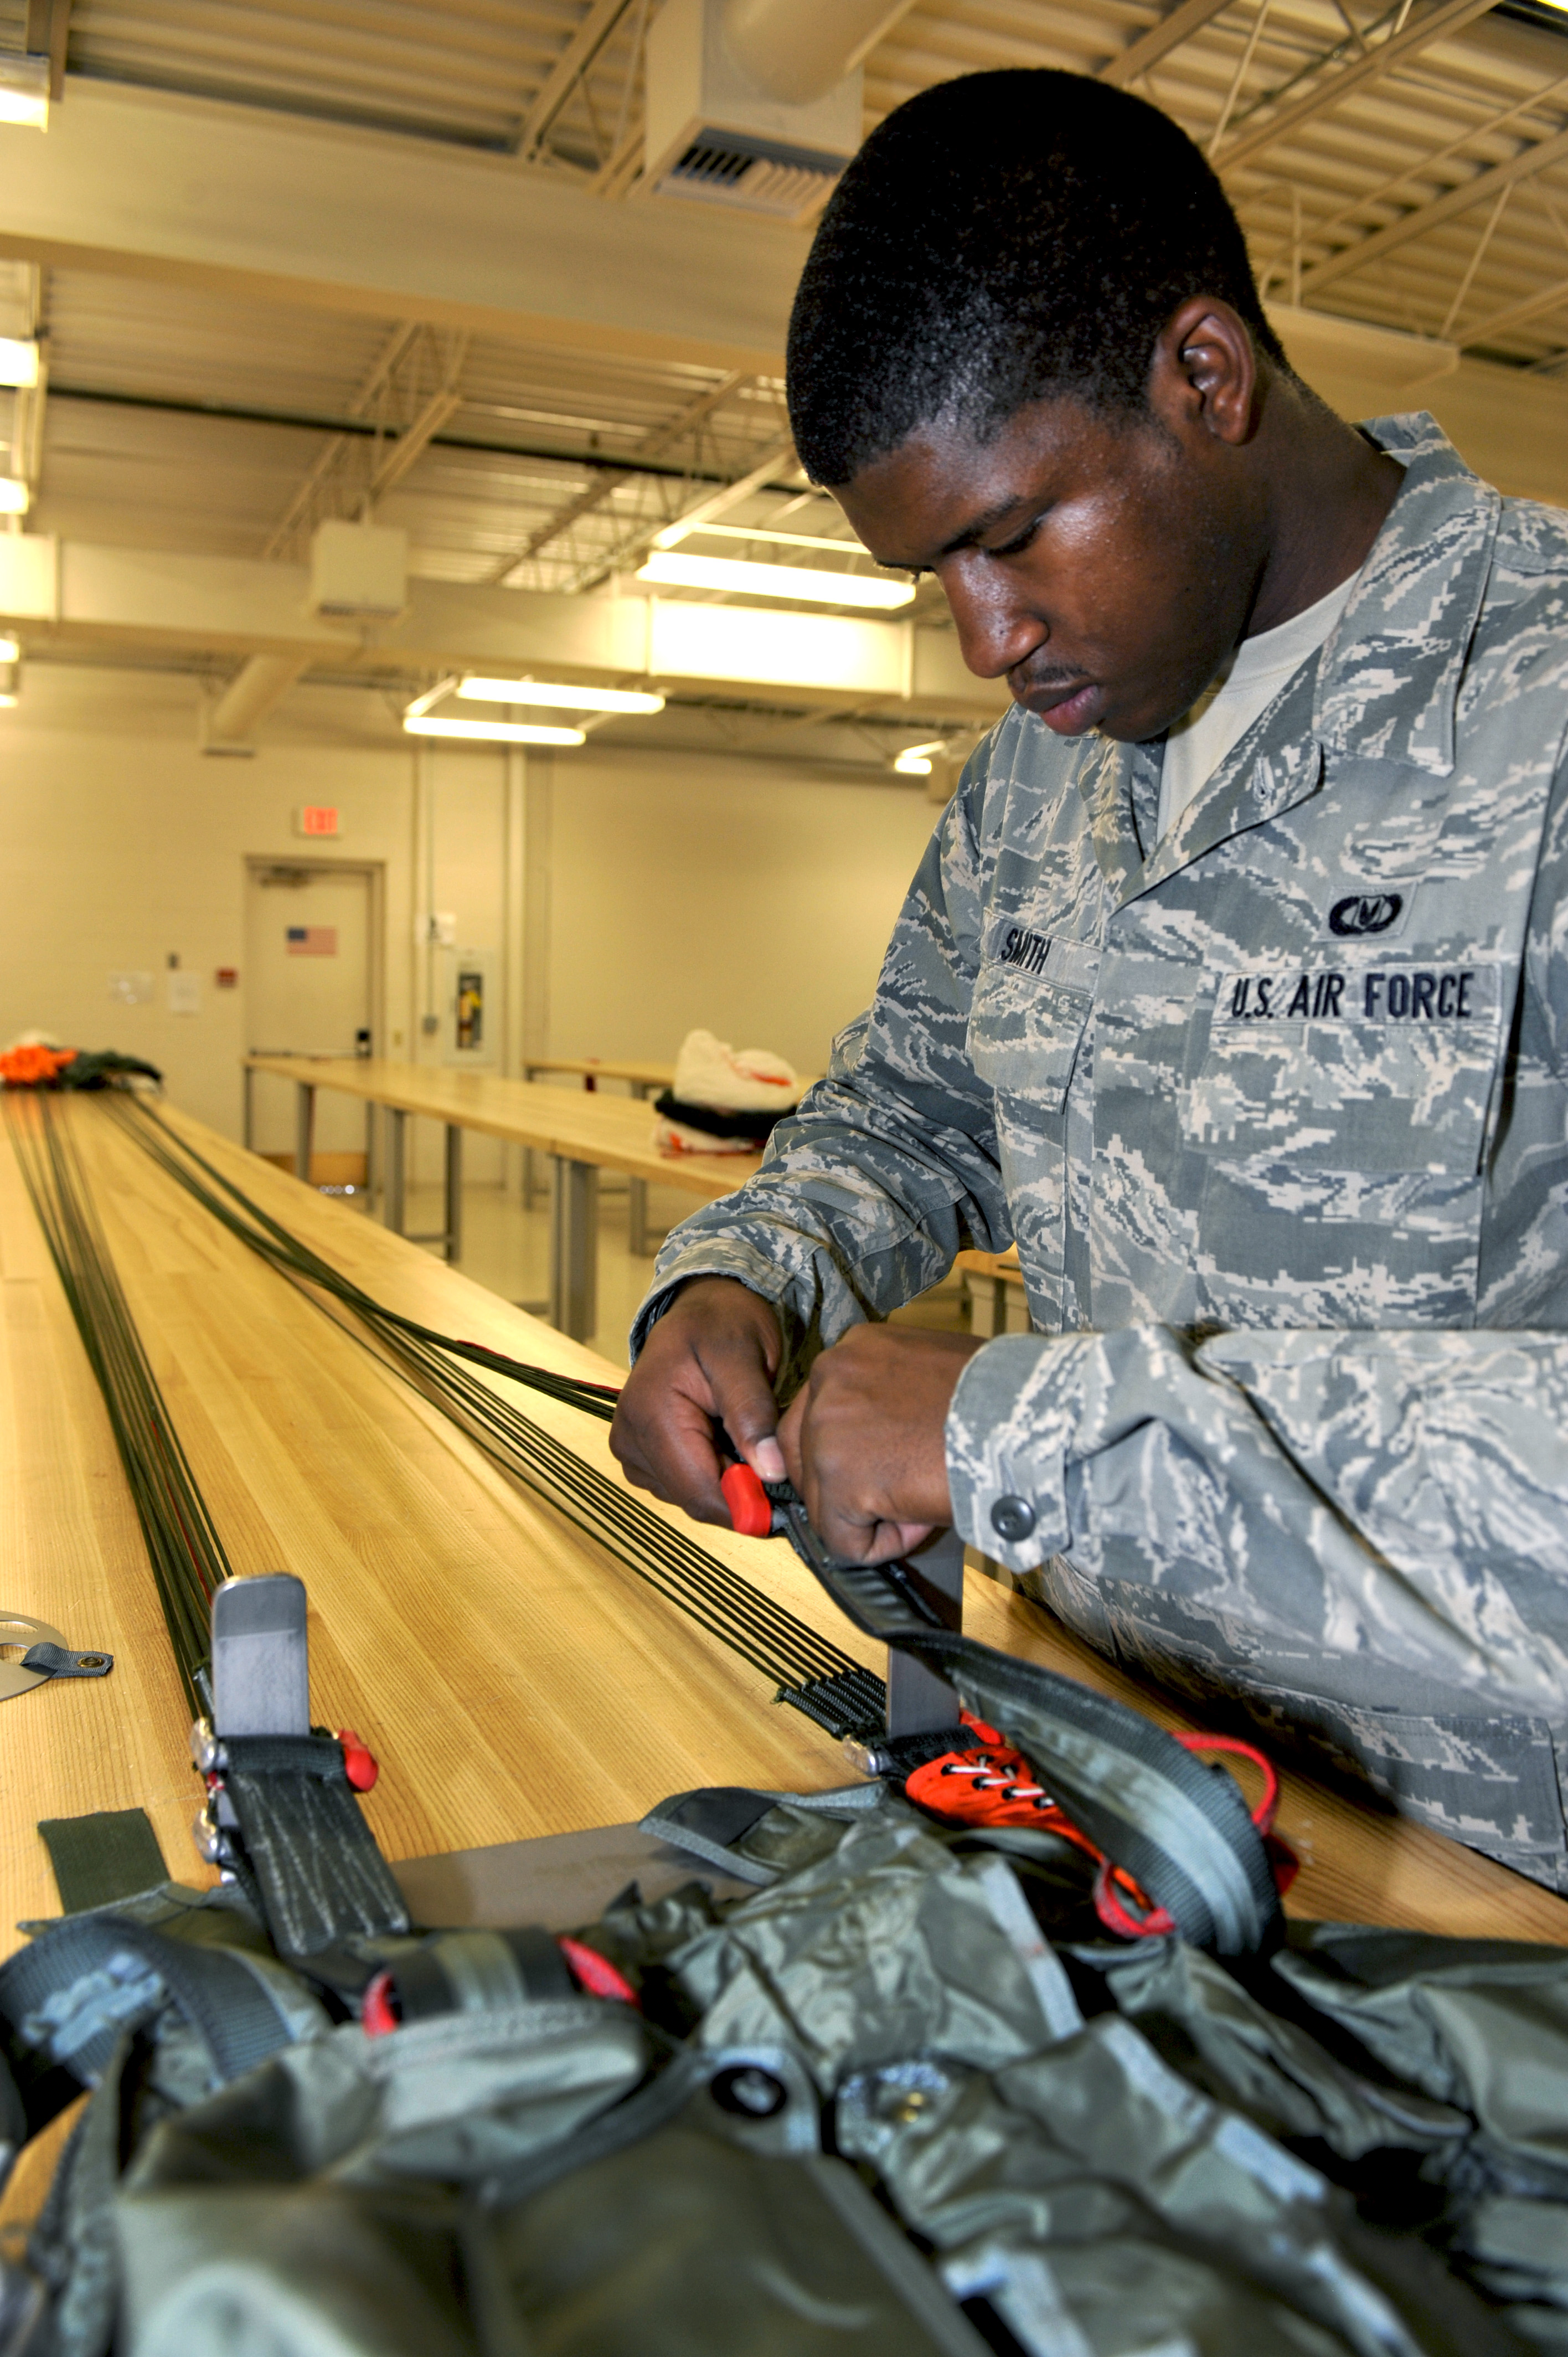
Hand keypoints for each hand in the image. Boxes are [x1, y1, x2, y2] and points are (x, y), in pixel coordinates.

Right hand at [611, 1278, 785, 1525]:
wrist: (701, 1310)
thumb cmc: (723, 1323)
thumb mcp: (745, 1357)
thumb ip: (753, 1413)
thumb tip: (771, 1472)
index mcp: (650, 1413)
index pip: (699, 1490)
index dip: (747, 1504)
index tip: (788, 1500)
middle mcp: (629, 1438)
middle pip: (693, 1499)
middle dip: (740, 1493)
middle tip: (776, 1463)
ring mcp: (630, 1449)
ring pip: (689, 1497)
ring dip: (727, 1482)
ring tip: (746, 1439)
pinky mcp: (638, 1454)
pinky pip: (680, 1486)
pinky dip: (711, 1473)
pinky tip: (725, 1441)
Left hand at [777, 1324, 982, 1562]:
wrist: (1025, 1420)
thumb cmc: (1000, 1397)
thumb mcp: (930, 1370)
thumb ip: (890, 1395)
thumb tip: (878, 1437)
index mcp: (853, 1351)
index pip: (818, 1414)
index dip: (852, 1452)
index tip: (890, 1464)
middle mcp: (829, 1381)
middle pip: (803, 1456)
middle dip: (846, 1487)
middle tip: (900, 1493)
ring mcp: (828, 1430)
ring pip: (823, 1502)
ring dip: (870, 1515)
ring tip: (923, 1502)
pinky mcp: (840, 1479)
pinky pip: (843, 1540)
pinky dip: (880, 1545)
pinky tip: (921, 1520)